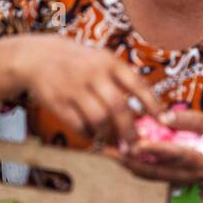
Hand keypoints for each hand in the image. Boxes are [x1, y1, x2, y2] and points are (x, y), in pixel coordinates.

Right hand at [14, 36, 163, 144]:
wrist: (37, 57)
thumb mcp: (101, 61)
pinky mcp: (57, 103)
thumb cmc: (78, 64)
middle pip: (118, 108)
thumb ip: (122, 82)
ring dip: (108, 135)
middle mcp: (92, 74)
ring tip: (112, 142)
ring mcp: (74, 88)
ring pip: (99, 120)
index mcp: (109, 62)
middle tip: (136, 145)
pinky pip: (78, 126)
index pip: (137, 85)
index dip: (153, 105)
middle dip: (130, 130)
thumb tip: (146, 113)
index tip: (165, 121)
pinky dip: (88, 135)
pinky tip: (92, 136)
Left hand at [115, 109, 202, 184]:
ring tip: (106, 149)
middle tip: (108, 148)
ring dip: (126, 163)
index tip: (135, 143)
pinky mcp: (171, 178)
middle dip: (129, 160)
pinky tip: (118, 151)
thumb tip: (164, 116)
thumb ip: (192, 121)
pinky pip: (149, 172)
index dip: (155, 149)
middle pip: (154, 170)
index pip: (175, 154)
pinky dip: (133, 162)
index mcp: (202, 161)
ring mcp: (179, 180)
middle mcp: (188, 176)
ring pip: (148, 174)